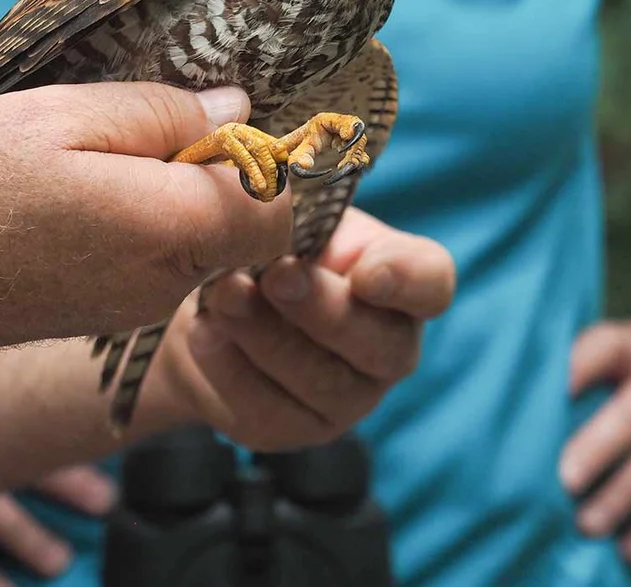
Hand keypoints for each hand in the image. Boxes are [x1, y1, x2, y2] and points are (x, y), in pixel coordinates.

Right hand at [0, 81, 293, 358]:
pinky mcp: (113, 316)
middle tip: (149, 133)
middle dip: (222, 174)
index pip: (276, 205)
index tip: (213, 122)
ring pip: (207, 244)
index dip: (263, 158)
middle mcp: (167, 282)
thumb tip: (238, 113)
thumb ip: (161, 113)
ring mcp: (140, 309)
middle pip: (247, 226)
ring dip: (182, 197)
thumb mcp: (62, 116)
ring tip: (106, 163)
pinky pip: (166, 264)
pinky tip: (91, 200)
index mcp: (166, 227)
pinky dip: (152, 226)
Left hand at [155, 207, 455, 451]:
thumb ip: (299, 211)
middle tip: (273, 275)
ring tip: (221, 294)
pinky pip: (268, 409)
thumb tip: (281, 203)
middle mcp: (385, 345)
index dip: (406, 281)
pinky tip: (206, 331)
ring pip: (320, 380)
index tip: (366, 273)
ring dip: (265, 334)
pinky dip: (231, 367)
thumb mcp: (282, 214)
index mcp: (398, 278)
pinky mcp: (289, 426)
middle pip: (379, 345)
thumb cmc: (259, 241)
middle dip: (321, 309)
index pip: (430, 282)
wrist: (200, 297)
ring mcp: (343, 396)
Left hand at [561, 316, 630, 560]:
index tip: (546, 396)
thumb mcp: (619, 344)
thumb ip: (580, 364)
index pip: (604, 349)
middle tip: (565, 480)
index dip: (576, 369)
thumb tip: (515, 400)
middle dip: (599, 447)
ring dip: (625, 495)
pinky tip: (629, 545)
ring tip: (586, 525)